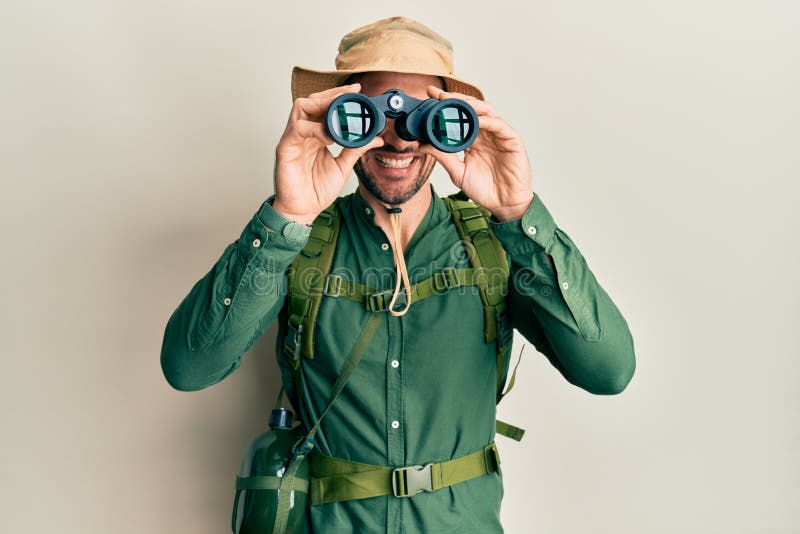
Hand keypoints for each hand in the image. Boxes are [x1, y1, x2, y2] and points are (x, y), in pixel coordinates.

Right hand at [272, 83, 384, 223]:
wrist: (303, 211)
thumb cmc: (317, 190)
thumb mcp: (343, 167)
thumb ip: (356, 150)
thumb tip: (377, 138)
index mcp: (316, 135)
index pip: (325, 106)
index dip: (339, 95)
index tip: (358, 90)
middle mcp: (303, 133)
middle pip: (312, 101)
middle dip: (332, 94)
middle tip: (351, 93)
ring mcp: (293, 139)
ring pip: (300, 107)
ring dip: (321, 104)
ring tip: (339, 112)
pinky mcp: (285, 148)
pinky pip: (296, 129)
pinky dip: (313, 129)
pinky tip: (327, 137)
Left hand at [418, 86, 533, 220]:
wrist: (504, 205)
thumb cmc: (484, 190)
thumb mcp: (458, 172)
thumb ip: (443, 157)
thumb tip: (422, 144)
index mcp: (473, 140)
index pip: (459, 117)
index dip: (446, 105)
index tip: (429, 96)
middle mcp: (485, 134)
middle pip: (472, 109)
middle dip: (456, 99)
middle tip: (439, 95)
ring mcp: (499, 136)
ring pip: (487, 112)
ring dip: (471, 105)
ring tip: (456, 102)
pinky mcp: (512, 141)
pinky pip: (500, 126)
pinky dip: (488, 121)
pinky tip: (477, 120)